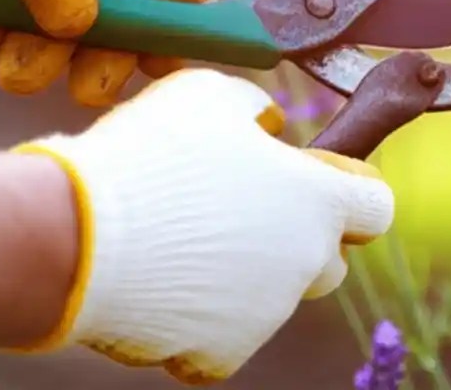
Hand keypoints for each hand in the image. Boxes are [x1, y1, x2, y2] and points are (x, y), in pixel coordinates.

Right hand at [11, 69, 394, 384]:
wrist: (76, 238)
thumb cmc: (149, 156)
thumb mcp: (210, 96)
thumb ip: (256, 110)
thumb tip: (268, 127)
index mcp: (318, 202)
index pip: (374, 206)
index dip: (349, 190)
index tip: (313, 179)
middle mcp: (305, 265)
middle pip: (328, 261)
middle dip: (298, 239)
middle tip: (239, 210)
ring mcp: (266, 316)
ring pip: (270, 295)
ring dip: (242, 272)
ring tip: (177, 239)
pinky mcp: (221, 355)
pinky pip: (224, 336)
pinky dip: (200, 317)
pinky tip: (161, 281)